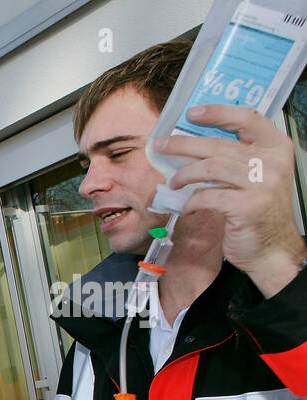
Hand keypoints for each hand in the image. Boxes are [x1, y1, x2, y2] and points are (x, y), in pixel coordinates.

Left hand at [156, 104, 306, 295]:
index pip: (248, 118)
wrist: (272, 248)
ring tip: (172, 182)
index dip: (218, 112)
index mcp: (276, 147)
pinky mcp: (248, 206)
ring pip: (210, 168)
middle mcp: (273, 162)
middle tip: (161, 145)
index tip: (192, 113)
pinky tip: (185, 206)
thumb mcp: (256, 176)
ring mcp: (263, 184)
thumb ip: (237, 157)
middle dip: (183, 144)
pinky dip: (191, 201)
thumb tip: (194, 142)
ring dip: (183, 175)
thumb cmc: (258, 211)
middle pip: (219, 144)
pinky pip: (208, 196)